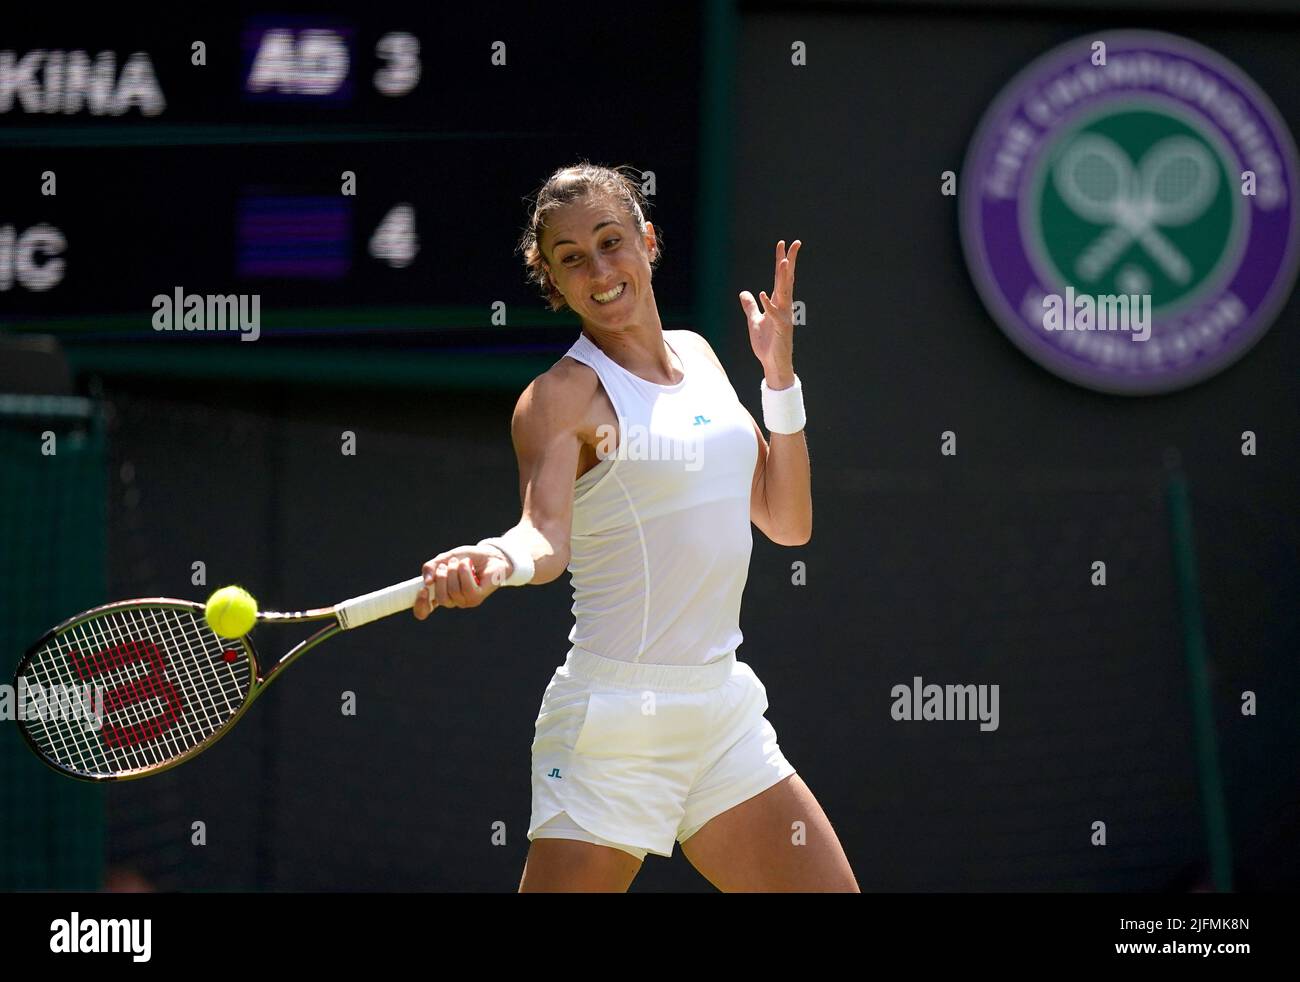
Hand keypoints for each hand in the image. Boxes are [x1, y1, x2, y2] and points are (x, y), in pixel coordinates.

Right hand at [412, 545, 509, 618]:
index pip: (424, 611)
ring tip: (461, 562)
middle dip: (441, 577)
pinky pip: (467, 588)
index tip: (423, 589)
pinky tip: (468, 565)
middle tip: (447, 564)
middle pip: (440, 598)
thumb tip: (426, 582)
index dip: (420, 604)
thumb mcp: (444, 559)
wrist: (490, 554)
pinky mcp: (477, 597)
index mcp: (440, 594)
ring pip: (453, 591)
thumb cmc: (467, 558)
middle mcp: (452, 601)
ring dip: (454, 571)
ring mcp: (465, 601)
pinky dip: (465, 572)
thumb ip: (431, 567)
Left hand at [739, 239, 799, 387]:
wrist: (773, 363)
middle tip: (794, 243)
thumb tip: (744, 292)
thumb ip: (750, 306)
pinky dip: (769, 305)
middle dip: (789, 261)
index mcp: (777, 303)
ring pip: (784, 293)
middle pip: (786, 280)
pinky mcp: (780, 329)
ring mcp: (784, 317)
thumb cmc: (767, 344)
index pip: (780, 278)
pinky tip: (763, 294)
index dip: (781, 260)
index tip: (782, 244)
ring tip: (783, 262)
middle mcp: (783, 306)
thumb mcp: (754, 321)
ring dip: (783, 278)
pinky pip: (774, 314)